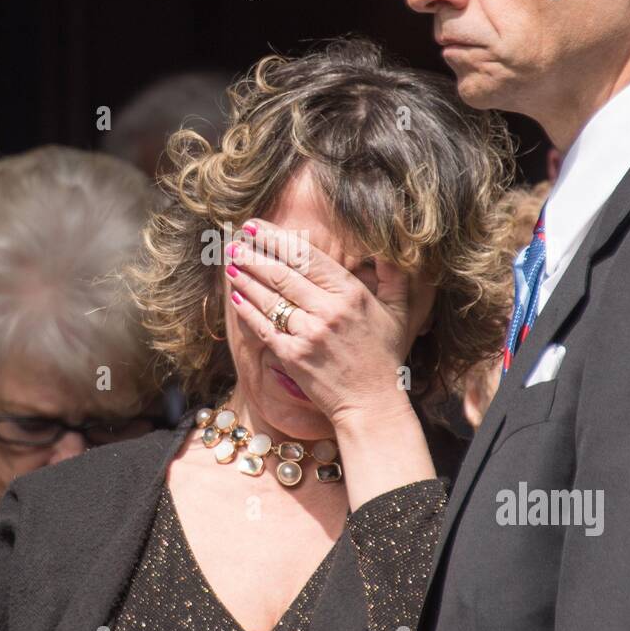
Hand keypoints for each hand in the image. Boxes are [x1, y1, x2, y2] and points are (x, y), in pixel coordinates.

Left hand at [223, 217, 415, 429]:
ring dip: (245, 277)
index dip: (276, 239)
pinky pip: (264, 327)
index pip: (307, 257)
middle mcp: (328, 310)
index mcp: (351, 294)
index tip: (256, 227)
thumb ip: (394, 277)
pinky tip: (236, 297)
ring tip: (230, 263)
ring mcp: (308, 334)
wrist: (372, 403)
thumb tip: (389, 249)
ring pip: (269, 298)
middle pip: (282, 273)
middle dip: (254, 254)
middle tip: (235, 240)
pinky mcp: (293, 356)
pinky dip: (247, 311)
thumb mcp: (398, 312)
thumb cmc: (383, 356)